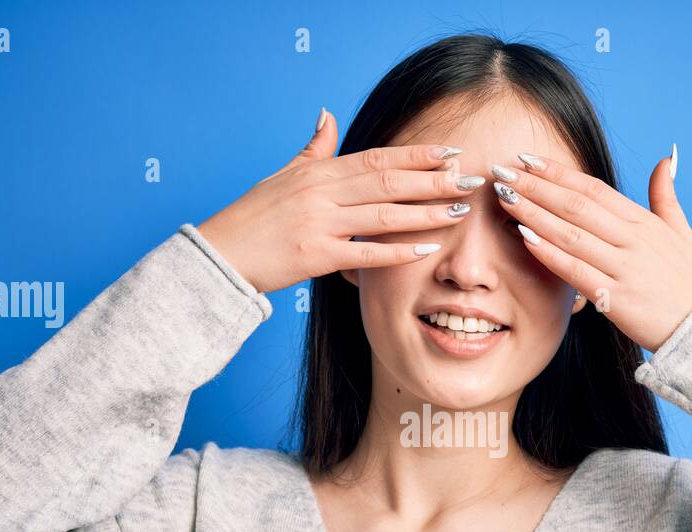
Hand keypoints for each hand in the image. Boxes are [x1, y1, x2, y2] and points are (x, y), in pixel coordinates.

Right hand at [197, 108, 476, 293]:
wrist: (222, 254)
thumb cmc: (254, 217)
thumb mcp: (283, 174)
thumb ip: (313, 147)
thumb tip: (328, 114)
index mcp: (319, 171)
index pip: (377, 158)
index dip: (415, 155)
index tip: (449, 153)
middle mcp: (322, 192)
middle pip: (388, 182)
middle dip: (432, 180)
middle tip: (469, 180)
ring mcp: (320, 223)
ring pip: (383, 215)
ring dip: (424, 213)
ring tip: (457, 211)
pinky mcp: (316, 256)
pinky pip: (365, 253)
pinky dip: (396, 251)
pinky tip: (424, 248)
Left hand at [491, 147, 691, 351]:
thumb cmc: (690, 281)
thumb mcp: (682, 231)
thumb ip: (666, 195)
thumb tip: (664, 160)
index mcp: (644, 222)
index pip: (593, 189)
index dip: (558, 172)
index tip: (527, 160)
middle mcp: (632, 240)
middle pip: (576, 205)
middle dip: (535, 186)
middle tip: (502, 172)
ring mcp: (623, 268)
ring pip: (570, 234)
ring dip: (534, 214)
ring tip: (505, 198)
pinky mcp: (615, 297)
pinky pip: (575, 270)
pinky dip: (549, 253)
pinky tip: (524, 237)